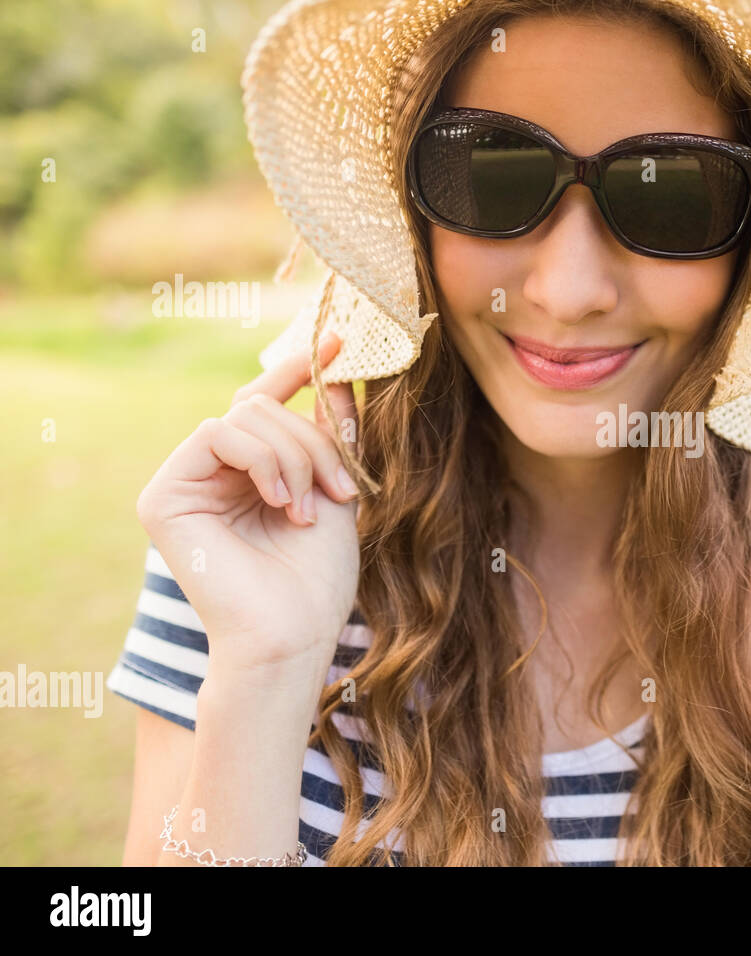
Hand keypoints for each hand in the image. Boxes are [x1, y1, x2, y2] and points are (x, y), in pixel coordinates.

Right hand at [135, 332, 364, 682]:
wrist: (292, 633)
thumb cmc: (316, 578)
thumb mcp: (335, 491)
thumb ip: (330, 434)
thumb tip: (337, 374)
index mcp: (249, 474)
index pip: (265, 404)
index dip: (298, 369)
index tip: (339, 342)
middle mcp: (211, 474)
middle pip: (263, 409)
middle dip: (314, 440)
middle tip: (340, 489)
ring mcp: (184, 482)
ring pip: (245, 418)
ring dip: (296, 455)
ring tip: (309, 507)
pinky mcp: (163, 495)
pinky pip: (217, 434)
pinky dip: (263, 460)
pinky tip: (281, 502)